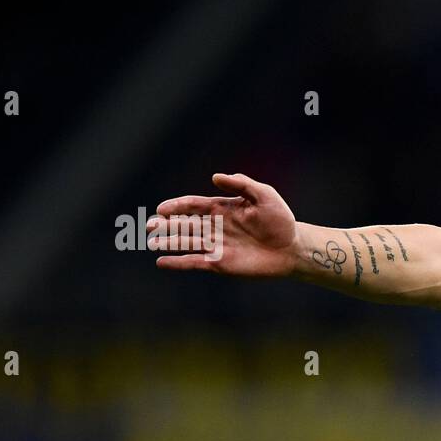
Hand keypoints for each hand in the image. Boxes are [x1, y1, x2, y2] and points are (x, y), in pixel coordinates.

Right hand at [150, 172, 299, 277]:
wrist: (292, 248)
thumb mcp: (264, 195)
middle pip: (185, 224)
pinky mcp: (220, 263)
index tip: (162, 209)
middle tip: (149, 226)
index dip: (176, 206)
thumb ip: (241, 184)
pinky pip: (195, 262)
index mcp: (222, 208)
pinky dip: (178, 263)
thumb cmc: (281, 220)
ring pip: (186, 242)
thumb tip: (214, 177)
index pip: (192, 205)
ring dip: (168, 242)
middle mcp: (215, 226)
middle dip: (166, 225)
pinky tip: (162, 262)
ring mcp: (216, 245)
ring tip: (151, 242)